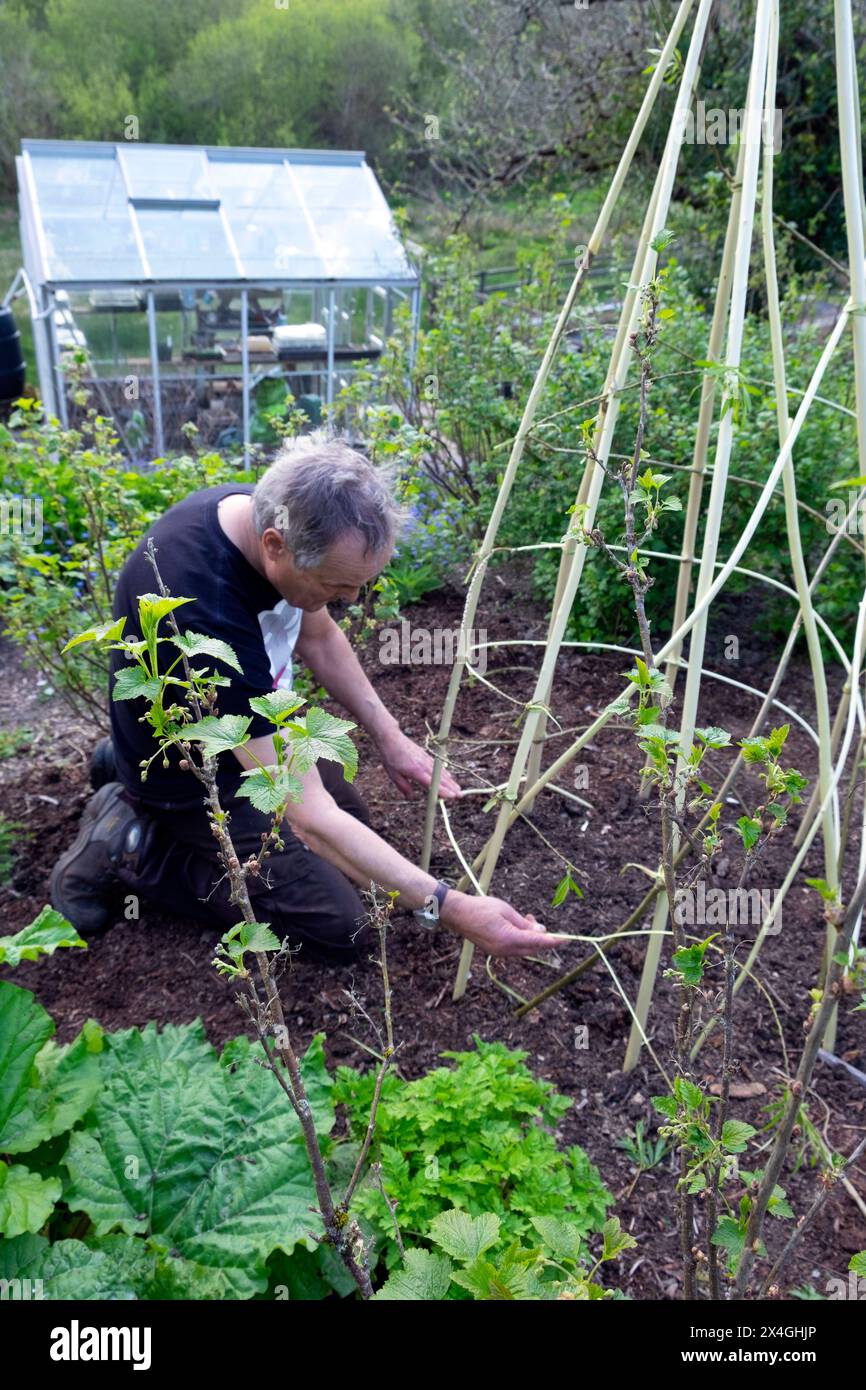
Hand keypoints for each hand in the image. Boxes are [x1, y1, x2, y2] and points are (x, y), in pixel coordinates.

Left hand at [376, 726, 461, 798]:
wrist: (391, 738)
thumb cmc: (391, 756)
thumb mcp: (393, 775)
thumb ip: (403, 786)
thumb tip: (410, 797)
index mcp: (416, 771)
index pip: (432, 783)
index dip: (443, 790)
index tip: (451, 796)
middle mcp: (423, 765)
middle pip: (440, 778)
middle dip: (451, 787)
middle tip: (460, 795)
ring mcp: (426, 759)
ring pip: (441, 772)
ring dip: (450, 781)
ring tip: (458, 788)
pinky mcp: (426, 755)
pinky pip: (438, 766)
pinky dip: (445, 772)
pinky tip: (449, 776)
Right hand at [440, 891, 566, 957]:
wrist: (458, 913)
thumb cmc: (481, 908)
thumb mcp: (506, 910)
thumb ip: (524, 923)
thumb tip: (540, 930)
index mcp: (509, 938)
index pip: (538, 942)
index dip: (553, 941)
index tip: (566, 940)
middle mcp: (504, 950)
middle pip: (532, 948)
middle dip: (540, 937)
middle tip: (536, 920)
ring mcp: (498, 952)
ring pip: (523, 949)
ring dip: (529, 937)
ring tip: (525, 918)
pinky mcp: (494, 951)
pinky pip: (514, 949)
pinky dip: (520, 940)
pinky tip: (517, 927)